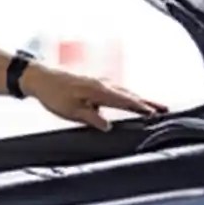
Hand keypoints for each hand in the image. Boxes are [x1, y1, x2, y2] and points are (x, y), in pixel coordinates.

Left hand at [20, 63, 168, 131]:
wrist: (38, 77)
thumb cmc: (52, 94)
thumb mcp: (70, 110)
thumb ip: (91, 118)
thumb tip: (108, 127)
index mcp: (98, 90)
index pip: (124, 101)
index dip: (141, 108)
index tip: (157, 114)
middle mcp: (101, 83)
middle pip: (128, 94)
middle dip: (147, 102)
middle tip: (165, 109)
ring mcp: (97, 81)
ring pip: (122, 91)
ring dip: (138, 98)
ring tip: (153, 106)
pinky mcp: (91, 82)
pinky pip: (114, 89)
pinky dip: (125, 94)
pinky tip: (127, 98)